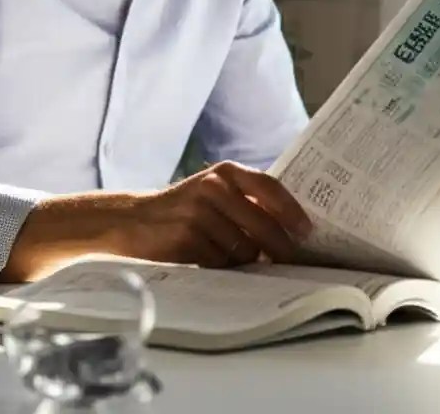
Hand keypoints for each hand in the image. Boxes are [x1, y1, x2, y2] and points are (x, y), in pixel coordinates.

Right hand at [1, 161, 312, 281]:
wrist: (132, 221)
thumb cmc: (184, 211)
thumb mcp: (214, 194)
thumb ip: (246, 203)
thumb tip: (292, 231)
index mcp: (226, 172)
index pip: (270, 189)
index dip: (292, 212)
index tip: (307, 231)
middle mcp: (213, 187)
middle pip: (262, 225)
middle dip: (279, 248)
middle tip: (289, 260)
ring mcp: (199, 212)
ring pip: (243, 249)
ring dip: (243, 260)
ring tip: (229, 255)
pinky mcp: (187, 237)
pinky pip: (221, 262)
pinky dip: (221, 267)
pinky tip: (208, 259)